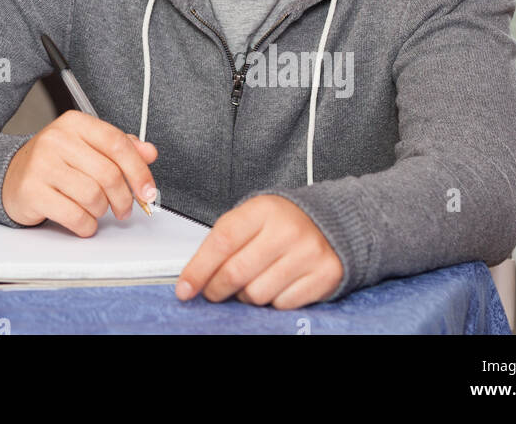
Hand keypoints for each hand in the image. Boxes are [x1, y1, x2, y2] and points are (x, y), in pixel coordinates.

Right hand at [1, 109, 158, 234]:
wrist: (12, 176)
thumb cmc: (55, 162)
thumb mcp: (87, 146)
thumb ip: (119, 147)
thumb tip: (149, 152)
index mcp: (74, 123)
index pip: (117, 143)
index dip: (139, 171)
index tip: (148, 191)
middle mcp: (57, 139)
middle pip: (109, 174)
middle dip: (124, 198)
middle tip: (124, 208)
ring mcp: (42, 165)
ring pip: (94, 197)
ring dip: (102, 212)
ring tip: (96, 210)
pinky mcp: (32, 191)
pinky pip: (75, 216)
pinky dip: (86, 225)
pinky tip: (83, 221)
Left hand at [175, 194, 342, 308]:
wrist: (330, 223)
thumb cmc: (282, 223)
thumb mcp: (251, 218)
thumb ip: (224, 241)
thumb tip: (195, 276)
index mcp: (263, 209)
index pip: (222, 242)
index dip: (198, 269)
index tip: (185, 288)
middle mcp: (287, 230)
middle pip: (236, 272)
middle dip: (216, 289)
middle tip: (212, 292)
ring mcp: (308, 254)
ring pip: (257, 293)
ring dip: (246, 296)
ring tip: (251, 282)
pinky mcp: (324, 276)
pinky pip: (282, 304)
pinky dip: (272, 301)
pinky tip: (275, 285)